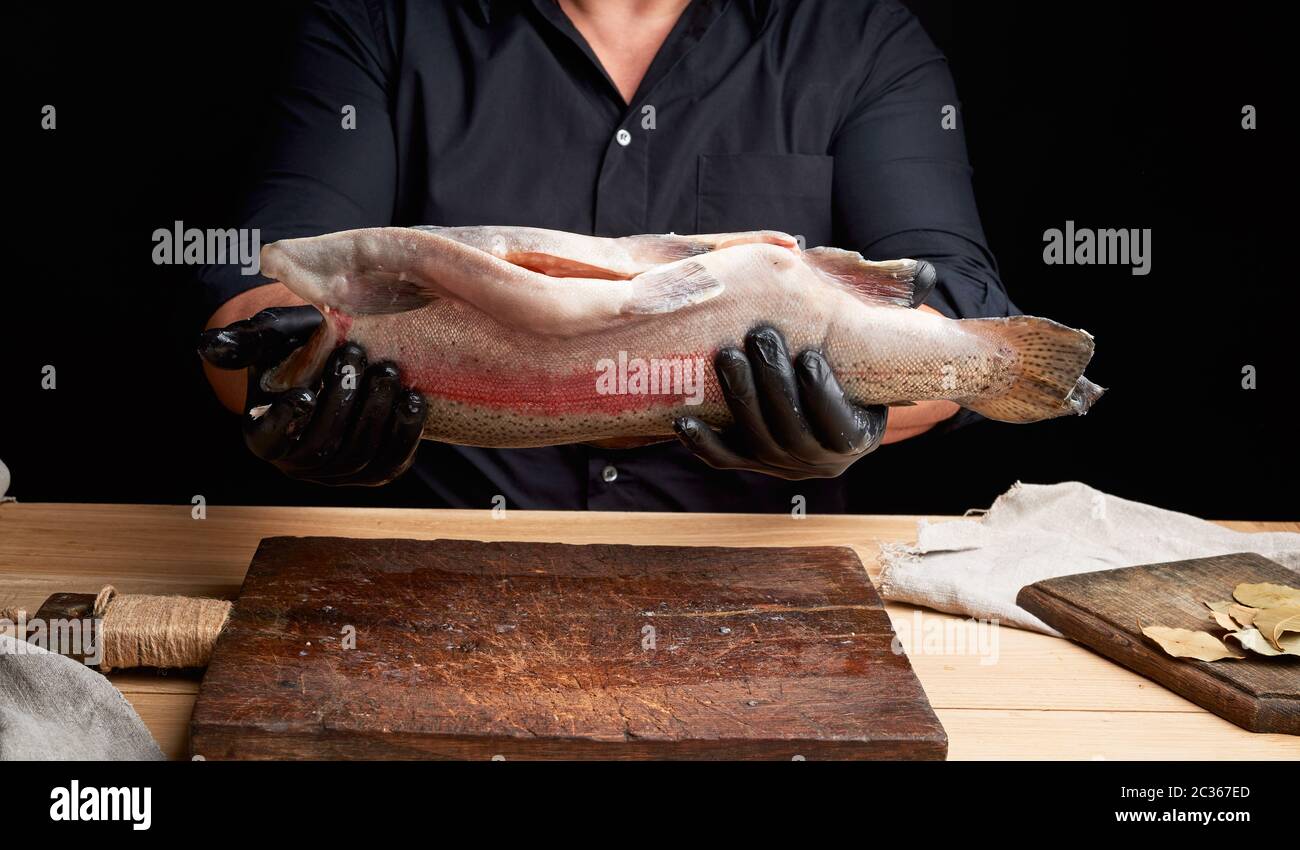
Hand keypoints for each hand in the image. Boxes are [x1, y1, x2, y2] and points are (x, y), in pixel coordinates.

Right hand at [197, 306, 425, 485]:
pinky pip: (390, 464)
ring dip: (377, 414)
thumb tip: (209, 345)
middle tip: (357, 356)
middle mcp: (298, 462)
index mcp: (263, 434)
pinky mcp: (373, 471)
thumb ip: (244, 340)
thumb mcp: (270, 336)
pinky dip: (404, 434)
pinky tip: (412, 401)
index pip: (270, 438)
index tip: (304, 394)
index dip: (287, 421)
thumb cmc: (297, 344)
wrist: (337, 357)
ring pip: (359, 456)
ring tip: (387, 373)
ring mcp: (337, 472)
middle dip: (343, 400)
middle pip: (322, 445)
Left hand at [672, 326, 886, 479]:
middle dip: (772, 382)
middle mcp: (821, 463)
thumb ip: (893, 319)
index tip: (809, 357)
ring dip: (740, 399)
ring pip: (757, 441)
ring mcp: (783, 467)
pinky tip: (684, 419)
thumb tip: (925, 272)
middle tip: (760, 335)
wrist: (833, 406)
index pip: (838, 424)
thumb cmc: (855, 368)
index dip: (822, 393)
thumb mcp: (879, 350)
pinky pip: (725, 459)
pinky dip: (703, 442)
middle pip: (791, 431)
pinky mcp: (751, 463)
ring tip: (727, 356)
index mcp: (858, 439)